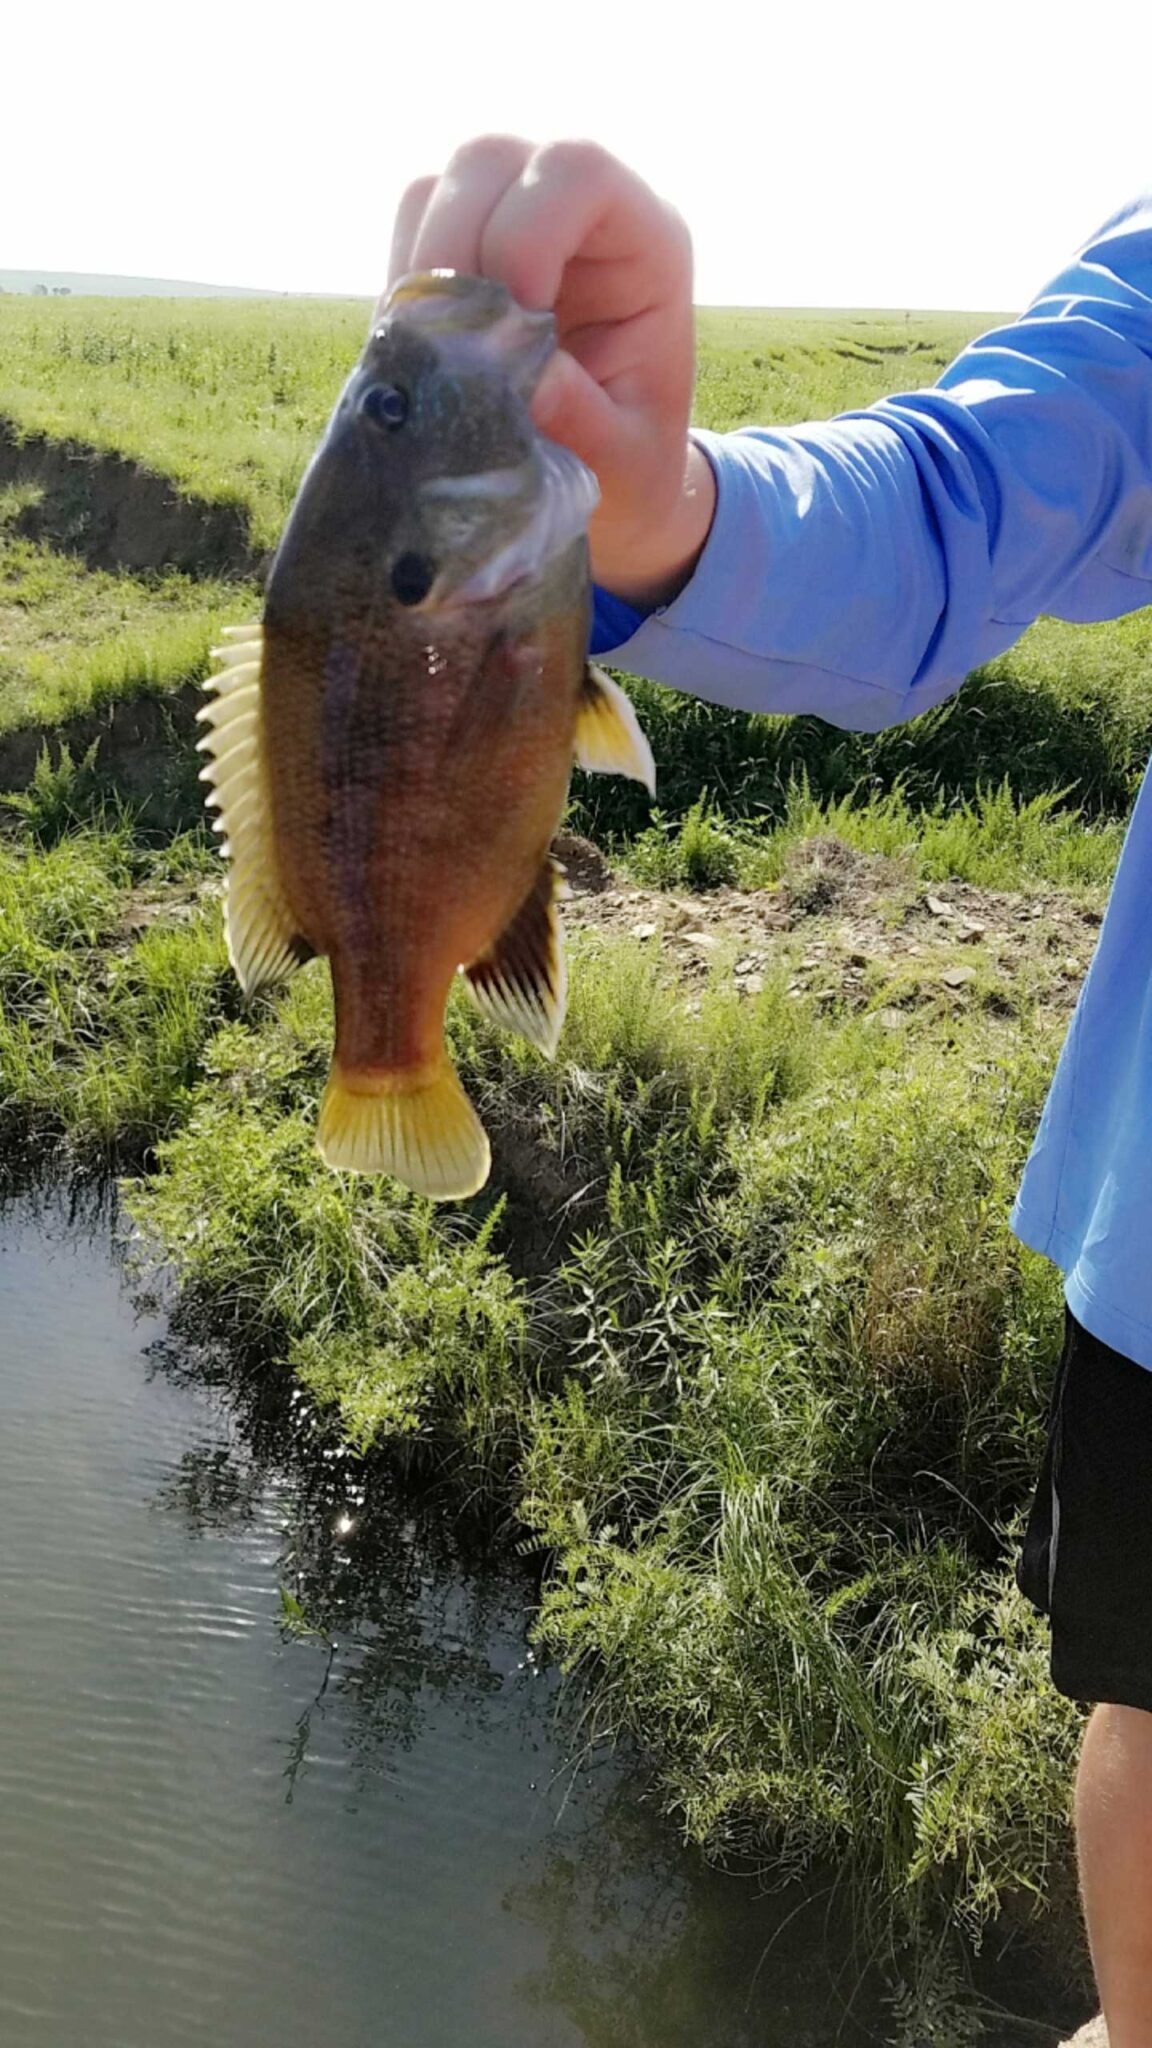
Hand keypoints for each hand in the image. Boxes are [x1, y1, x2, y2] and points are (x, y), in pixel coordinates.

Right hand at [385, 136, 715, 607]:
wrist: (611, 488)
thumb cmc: (633, 470)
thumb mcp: (624, 463)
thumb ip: (578, 418)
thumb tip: (510, 374)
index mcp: (646, 243)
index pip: (579, 172)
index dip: (528, 235)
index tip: (515, 329)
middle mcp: (578, 215)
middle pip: (488, 159)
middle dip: (455, 249)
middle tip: (455, 349)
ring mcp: (512, 228)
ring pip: (436, 191)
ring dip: (420, 275)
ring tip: (438, 362)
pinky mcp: (464, 261)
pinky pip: (406, 240)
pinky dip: (403, 297)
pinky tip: (426, 360)